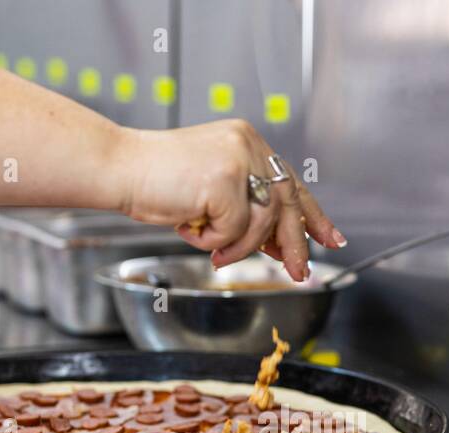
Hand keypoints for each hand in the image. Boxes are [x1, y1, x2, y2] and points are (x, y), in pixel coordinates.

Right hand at [116, 120, 344, 281]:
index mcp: (247, 142)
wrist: (118, 168)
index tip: (330, 238)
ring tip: (212, 250)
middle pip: (287, 204)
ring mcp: (238, 160)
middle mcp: (249, 145)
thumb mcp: (211, 193)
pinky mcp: (225, 180)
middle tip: (299, 273)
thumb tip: (280, 245)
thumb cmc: (155, 182)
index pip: (290, 183)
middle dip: (293, 245)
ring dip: (237, 247)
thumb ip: (246, 209)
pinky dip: (213, 241)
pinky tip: (190, 228)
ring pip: (261, 223)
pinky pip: (234, 230)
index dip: (312, 215)